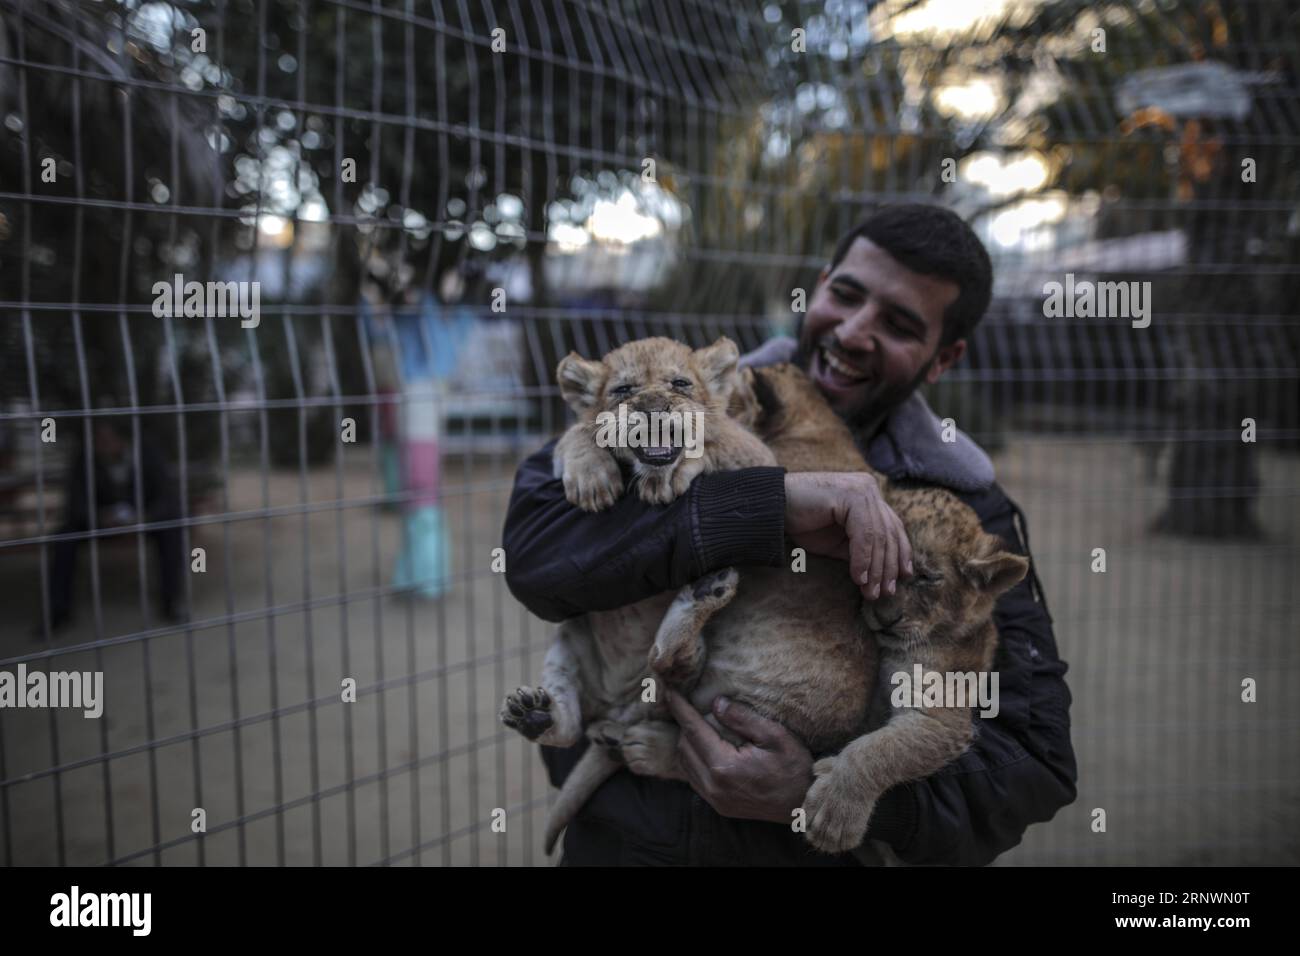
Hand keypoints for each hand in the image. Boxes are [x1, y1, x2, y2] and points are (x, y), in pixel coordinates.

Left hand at [664, 688, 812, 824]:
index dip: (680, 708)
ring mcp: (715, 799)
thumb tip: (716, 703)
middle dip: (684, 722)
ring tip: (698, 722)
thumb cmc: (795, 768)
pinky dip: (694, 758)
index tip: (668, 690)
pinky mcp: (720, 806)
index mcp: (724, 767)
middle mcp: (713, 786)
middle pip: (685, 746)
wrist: (806, 805)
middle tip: (690, 704)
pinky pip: (694, 778)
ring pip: (686, 763)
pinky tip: (706, 747)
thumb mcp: (775, 736)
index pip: (692, 730)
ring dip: (688, 741)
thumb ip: (743, 718)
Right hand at [783, 471, 911, 599]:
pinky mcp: (851, 495)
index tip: (903, 577)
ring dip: (875, 568)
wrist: (773, 508)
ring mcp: (861, 489)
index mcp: (869, 495)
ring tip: (870, 591)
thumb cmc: (803, 523)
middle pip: (888, 533)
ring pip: (878, 536)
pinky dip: (862, 559)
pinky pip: (863, 534)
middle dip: (888, 567)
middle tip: (885, 592)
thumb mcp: (839, 540)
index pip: (893, 527)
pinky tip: (858, 578)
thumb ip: (861, 549)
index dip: (900, 553)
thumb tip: (884, 574)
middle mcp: (869, 488)